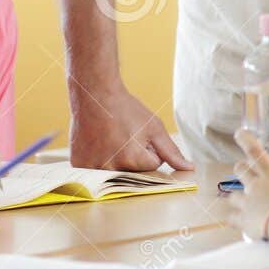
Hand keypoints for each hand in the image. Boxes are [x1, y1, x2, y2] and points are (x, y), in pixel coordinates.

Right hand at [70, 85, 192, 171]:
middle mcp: (112, 167)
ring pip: (113, 173)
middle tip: (123, 137)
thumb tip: (190, 169)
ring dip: (115, 161)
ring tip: (110, 140)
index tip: (137, 135)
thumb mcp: (154, 128)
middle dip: (133, 159)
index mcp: (134, 159)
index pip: (152, 166)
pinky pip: (94, 172)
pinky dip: (97, 162)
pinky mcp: (78, 164)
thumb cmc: (127, 109)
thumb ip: (172, 152)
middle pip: (133, 173)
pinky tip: (97, 145)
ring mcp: (92, 167)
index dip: (149, 150)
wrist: (95, 94)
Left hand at [230, 130, 268, 240]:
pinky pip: (232, 217)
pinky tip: (237, 220)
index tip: (239, 133)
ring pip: (233, 195)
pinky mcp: (243, 220)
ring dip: (237, 197)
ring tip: (241, 201)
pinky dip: (235, 218)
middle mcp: (257, 186)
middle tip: (242, 170)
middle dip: (241, 169)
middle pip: (240, 170)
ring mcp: (248, 203)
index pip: (256, 151)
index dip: (246, 140)